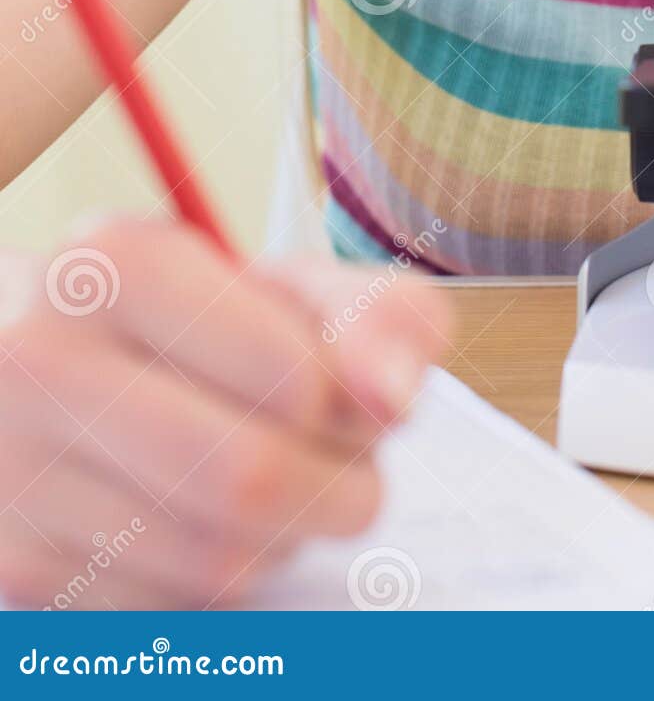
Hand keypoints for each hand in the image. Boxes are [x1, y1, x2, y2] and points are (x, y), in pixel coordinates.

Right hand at [0, 216, 450, 608]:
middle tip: (348, 466)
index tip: (348, 400)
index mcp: (118, 264)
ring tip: (275, 484)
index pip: (291, 376)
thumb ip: (375, 315)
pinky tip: (209, 524)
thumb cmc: (195, 322)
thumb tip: (393, 398)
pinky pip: (168, 612)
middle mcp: (41, 359)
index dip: (352, 406)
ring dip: (284, 539)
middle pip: (252, 476)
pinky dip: (220, 584)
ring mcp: (13, 469)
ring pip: (215, 559)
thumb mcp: (285, 287)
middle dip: (338, 487)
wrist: (51, 366)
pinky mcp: (12, 564)